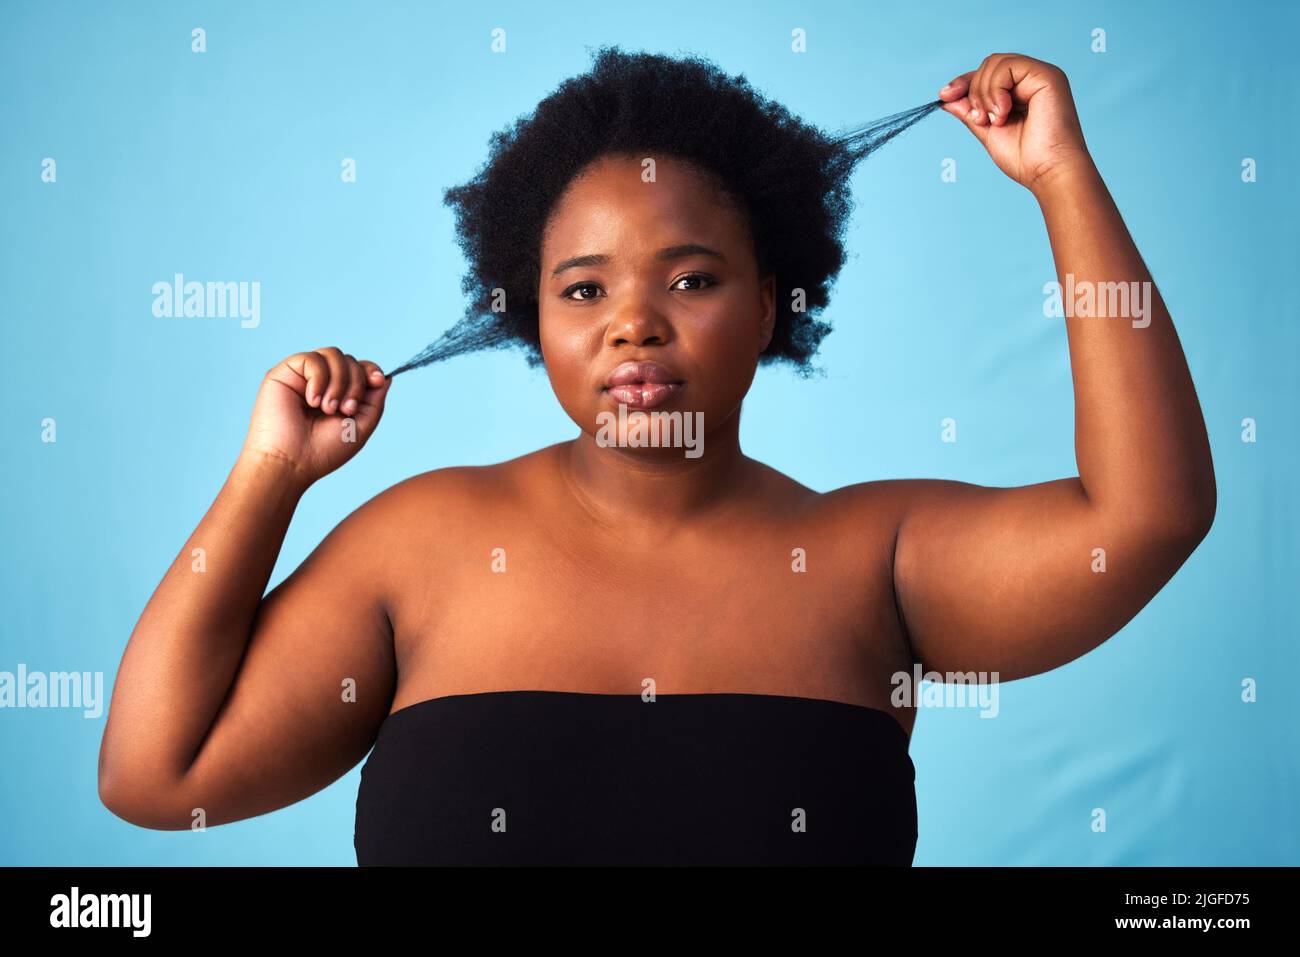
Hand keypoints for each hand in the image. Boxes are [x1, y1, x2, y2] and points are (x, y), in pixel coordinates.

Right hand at [241, 347, 390, 485]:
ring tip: (328, 408)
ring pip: (333, 354)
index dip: (371, 370)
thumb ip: (375, 400)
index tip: (377, 381)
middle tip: (346, 410)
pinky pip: (311, 358)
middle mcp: (321, 382)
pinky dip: (319, 378)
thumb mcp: (361, 426)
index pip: (360, 367)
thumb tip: (386, 376)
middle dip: (356, 383)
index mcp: (338, 394)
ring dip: (339, 382)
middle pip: (350, 360)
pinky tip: (313, 401)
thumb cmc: (323, 450)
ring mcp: (303, 376)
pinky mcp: (284, 372)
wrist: (292, 462)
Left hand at [938, 54, 1093, 193]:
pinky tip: (1003, 113)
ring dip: (984, 94)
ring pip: (995, 63)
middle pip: (988, 64)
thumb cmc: (1026, 159)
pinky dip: (996, 90)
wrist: (1048, 171)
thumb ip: (970, 113)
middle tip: (980, 120)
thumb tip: (946, 99)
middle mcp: (1033, 78)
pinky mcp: (1047, 75)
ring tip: (995, 121)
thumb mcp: (988, 132)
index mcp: (1022, 90)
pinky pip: (1007, 66)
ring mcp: (1041, 74)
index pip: (987, 74)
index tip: (943, 96)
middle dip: (973, 92)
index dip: (963, 82)